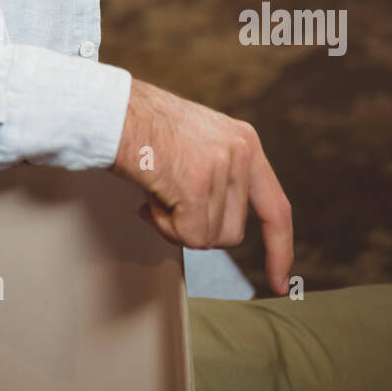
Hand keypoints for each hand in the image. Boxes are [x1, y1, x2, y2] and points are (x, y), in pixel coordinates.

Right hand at [111, 77, 292, 295]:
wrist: (111, 110)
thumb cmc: (143, 126)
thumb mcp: (199, 142)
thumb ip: (221, 178)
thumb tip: (218, 228)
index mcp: (246, 141)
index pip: (275, 207)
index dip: (279, 248)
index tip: (280, 280)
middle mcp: (240, 151)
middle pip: (234, 233)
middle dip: (198, 229)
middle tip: (168, 203)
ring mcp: (220, 167)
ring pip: (210, 239)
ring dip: (177, 226)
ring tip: (158, 191)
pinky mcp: (196, 185)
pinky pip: (189, 236)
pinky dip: (164, 226)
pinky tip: (150, 198)